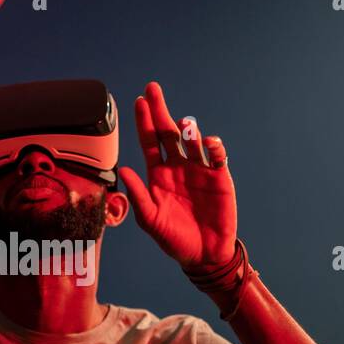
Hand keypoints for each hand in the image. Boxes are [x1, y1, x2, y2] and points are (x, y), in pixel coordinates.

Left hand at [118, 81, 237, 271]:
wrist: (204, 254)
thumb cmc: (174, 239)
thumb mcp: (151, 220)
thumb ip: (138, 195)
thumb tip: (125, 170)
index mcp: (158, 175)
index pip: (149, 142)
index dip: (144, 122)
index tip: (139, 101)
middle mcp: (177, 167)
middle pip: (168, 133)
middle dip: (160, 110)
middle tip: (153, 89)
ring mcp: (199, 169)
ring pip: (192, 140)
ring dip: (188, 129)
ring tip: (184, 125)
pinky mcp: (219, 176)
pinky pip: (216, 155)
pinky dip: (213, 146)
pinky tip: (207, 143)